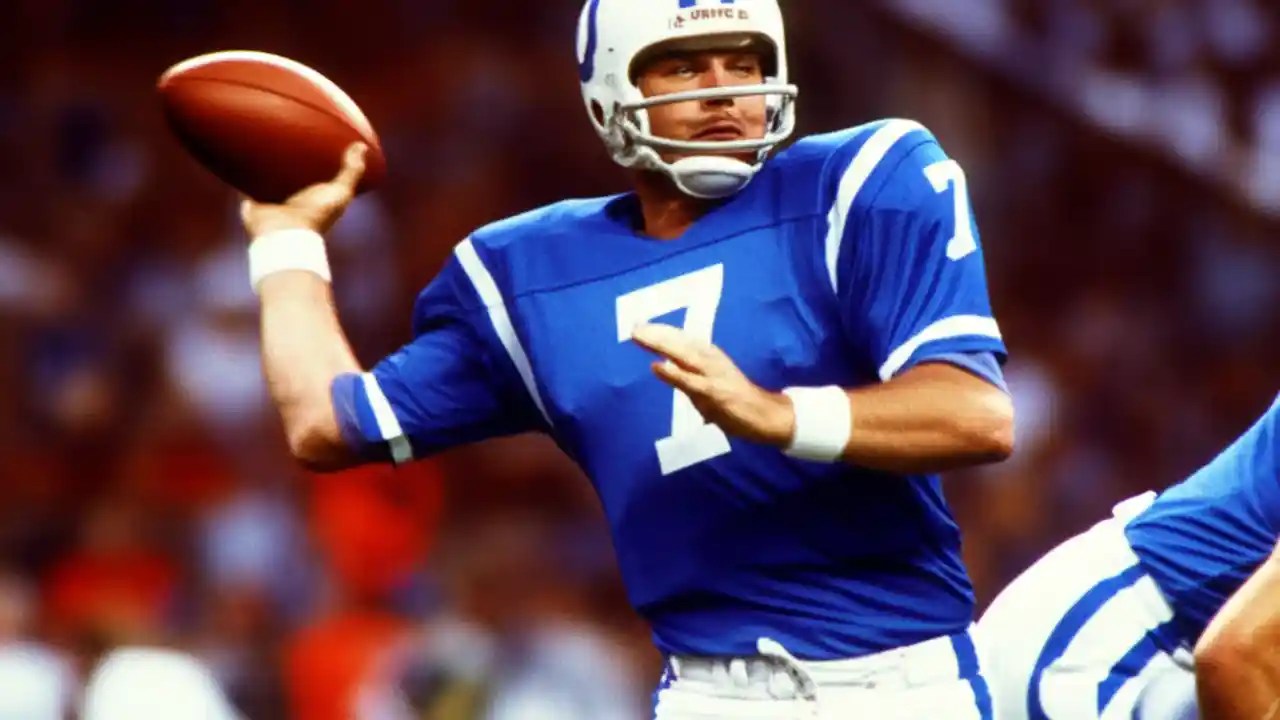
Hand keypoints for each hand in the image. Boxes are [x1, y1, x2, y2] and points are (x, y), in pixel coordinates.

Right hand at [240, 143, 367, 237]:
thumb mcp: (340, 192)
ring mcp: (272, 198)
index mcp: (314, 195)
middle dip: (289, 157)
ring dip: (265, 162)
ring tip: (263, 135)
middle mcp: (293, 196)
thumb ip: (352, 171)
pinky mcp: (252, 198)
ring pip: (268, 175)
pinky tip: (240, 151)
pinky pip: (245, 180)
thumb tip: (362, 146)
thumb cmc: (315, 215)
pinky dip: (243, 170)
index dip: (317, 159)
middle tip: (287, 130)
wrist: (283, 231)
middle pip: (290, 172)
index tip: (317, 137)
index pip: (316, 174)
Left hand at [631, 323, 795, 446]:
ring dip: (661, 344)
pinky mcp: (714, 392)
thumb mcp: (709, 380)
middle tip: (634, 327)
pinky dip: (673, 373)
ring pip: (683, 354)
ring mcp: (712, 374)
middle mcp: (710, 359)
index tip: (640, 324)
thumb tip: (660, 367)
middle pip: (680, 342)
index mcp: (709, 355)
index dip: (661, 331)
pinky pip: (689, 382)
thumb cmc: (736, 397)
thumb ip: (686, 373)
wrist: (764, 414)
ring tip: (641, 336)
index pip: (682, 340)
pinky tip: (657, 366)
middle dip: (657, 333)